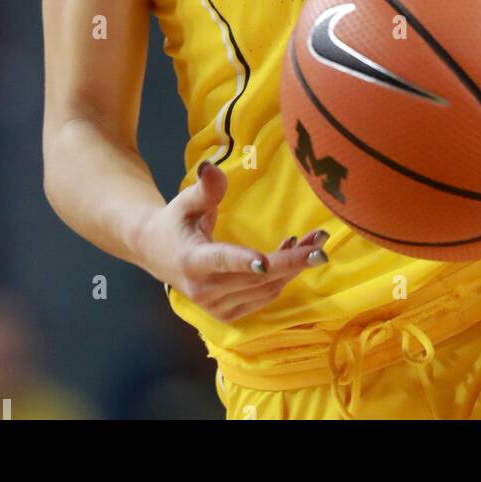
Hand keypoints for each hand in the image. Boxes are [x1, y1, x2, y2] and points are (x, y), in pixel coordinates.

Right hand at [135, 161, 328, 324]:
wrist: (158, 255)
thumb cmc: (176, 222)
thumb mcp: (186, 201)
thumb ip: (204, 189)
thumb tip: (212, 167)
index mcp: (193, 261)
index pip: (221, 262)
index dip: (243, 262)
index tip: (265, 262)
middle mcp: (205, 290)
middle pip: (256, 278)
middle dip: (293, 259)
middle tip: (322, 241)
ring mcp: (217, 307)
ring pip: (266, 288)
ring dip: (294, 266)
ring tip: (315, 240)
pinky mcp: (229, 314)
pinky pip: (264, 296)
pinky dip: (283, 276)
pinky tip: (293, 252)